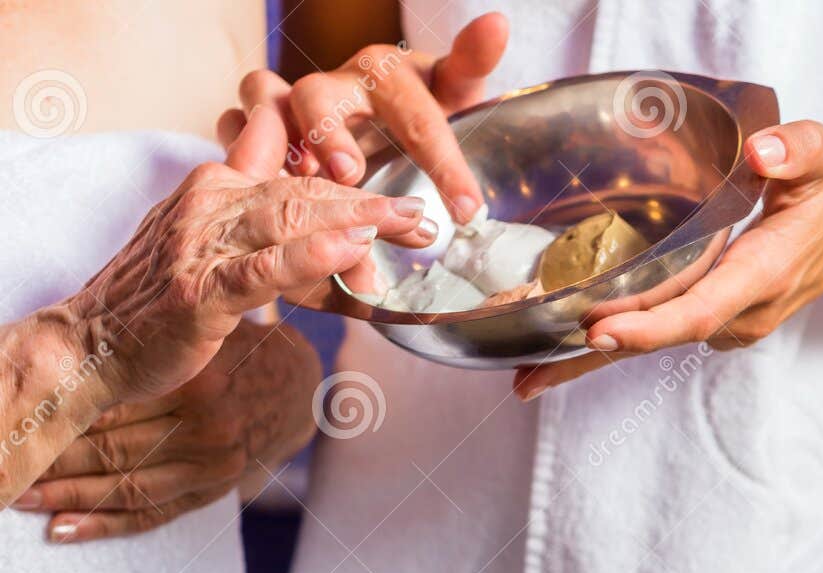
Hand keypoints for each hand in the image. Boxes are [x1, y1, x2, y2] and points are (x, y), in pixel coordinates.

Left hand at [13, 321, 320, 542]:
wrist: (300, 388)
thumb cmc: (235, 351)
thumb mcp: (197, 335)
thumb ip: (141, 350)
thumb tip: (56, 360)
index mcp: (193, 380)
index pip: (108, 406)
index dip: (54, 420)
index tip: (12, 425)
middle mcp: (205, 425)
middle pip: (109, 448)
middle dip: (49, 461)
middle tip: (0, 466)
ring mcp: (212, 463)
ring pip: (125, 485)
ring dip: (66, 496)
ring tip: (17, 498)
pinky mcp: (215, 490)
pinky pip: (153, 514)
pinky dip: (105, 524)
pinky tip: (63, 529)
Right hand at [70, 105, 426, 410]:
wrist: (91, 342)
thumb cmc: (158, 298)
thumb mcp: (209, 240)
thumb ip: (256, 213)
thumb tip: (307, 189)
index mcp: (215, 188)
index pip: (297, 175)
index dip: (355, 186)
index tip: (404, 204)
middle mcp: (210, 205)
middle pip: (303, 193)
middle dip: (368, 206)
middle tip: (422, 219)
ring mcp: (203, 246)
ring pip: (289, 220)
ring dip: (353, 222)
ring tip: (403, 226)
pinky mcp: (199, 291)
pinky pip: (261, 267)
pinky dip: (306, 257)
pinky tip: (348, 251)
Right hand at [218, 13, 509, 223]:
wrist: (386, 122)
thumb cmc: (423, 108)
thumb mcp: (455, 92)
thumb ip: (471, 64)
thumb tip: (496, 21)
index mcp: (387, 74)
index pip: (417, 115)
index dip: (442, 163)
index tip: (467, 208)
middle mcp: (337, 85)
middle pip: (318, 95)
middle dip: (329, 133)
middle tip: (350, 173)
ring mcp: (294, 104)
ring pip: (263, 97)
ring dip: (276, 135)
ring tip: (299, 175)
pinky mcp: (265, 127)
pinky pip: (235, 124)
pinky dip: (239, 144)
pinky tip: (260, 176)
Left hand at [512, 121, 822, 399]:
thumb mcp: (821, 160)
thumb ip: (797, 150)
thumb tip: (760, 152)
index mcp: (764, 274)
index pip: (700, 308)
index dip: (648, 325)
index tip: (598, 332)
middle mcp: (743, 314)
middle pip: (660, 338)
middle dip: (596, 355)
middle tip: (531, 367)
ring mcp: (728, 327)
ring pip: (652, 345)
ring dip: (590, 362)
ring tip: (526, 378)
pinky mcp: (712, 325)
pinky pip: (656, 338)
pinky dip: (609, 346)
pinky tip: (555, 358)